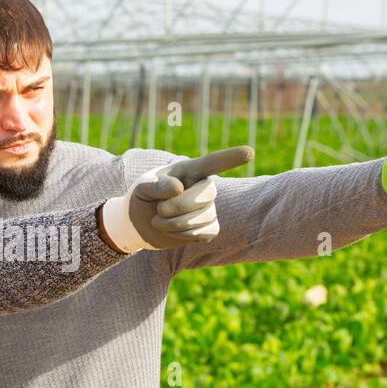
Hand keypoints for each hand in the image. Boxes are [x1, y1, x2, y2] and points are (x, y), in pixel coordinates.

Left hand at [99, 145, 254, 252]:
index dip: (230, 158)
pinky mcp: (209, 227)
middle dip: (180, 205)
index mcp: (189, 170)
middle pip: (207, 193)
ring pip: (204, 215)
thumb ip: (157, 185)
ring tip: (159, 220)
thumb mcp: (142, 187)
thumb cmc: (141, 197)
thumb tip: (179, 188)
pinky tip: (173, 231)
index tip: (249, 153)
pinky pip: (207, 231)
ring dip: (175, 223)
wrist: (137, 223)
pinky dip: (185, 234)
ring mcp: (208, 207)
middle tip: (158, 210)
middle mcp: (203, 186)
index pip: (213, 162)